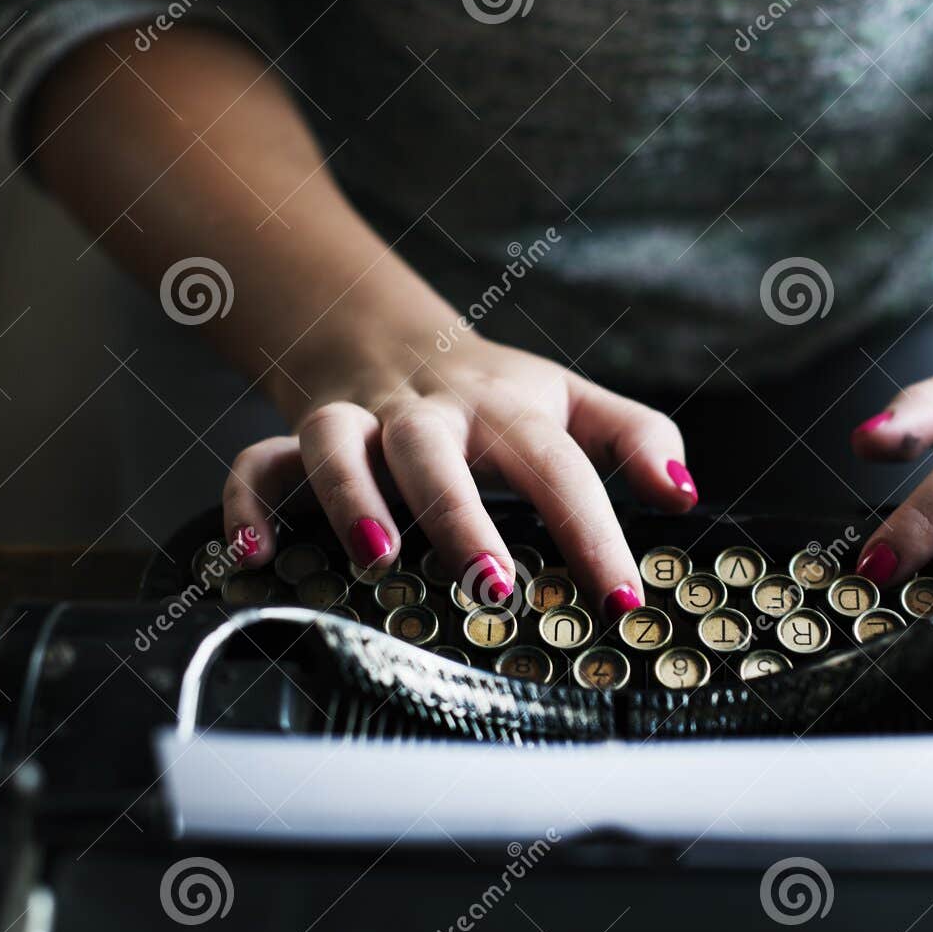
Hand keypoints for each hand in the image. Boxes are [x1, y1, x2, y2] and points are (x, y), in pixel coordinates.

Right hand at [221, 329, 697, 614]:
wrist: (383, 331)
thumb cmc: (490, 391)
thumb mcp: (571, 400)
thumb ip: (636, 438)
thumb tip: (685, 493)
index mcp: (503, 408)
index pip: (558, 465)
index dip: (594, 530)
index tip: (621, 600)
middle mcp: (425, 413)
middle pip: (436, 450)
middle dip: (461, 515)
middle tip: (492, 584)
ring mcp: (354, 421)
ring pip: (337, 442)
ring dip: (351, 498)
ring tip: (377, 561)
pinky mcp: (294, 438)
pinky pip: (257, 463)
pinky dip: (248, 505)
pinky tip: (256, 556)